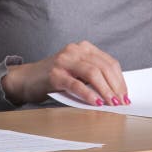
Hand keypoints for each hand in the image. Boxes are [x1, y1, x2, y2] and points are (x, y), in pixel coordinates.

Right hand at [2, 41, 129, 105]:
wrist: (26, 79)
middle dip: (115, 86)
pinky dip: (89, 94)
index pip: (109, 62)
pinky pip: (76, 84)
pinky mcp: (55, 74)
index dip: (120, 79)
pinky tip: (96, 103)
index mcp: (83, 47)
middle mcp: (74, 50)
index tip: (125, 94)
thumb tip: (117, 92)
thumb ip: (94, 75)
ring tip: (112, 103)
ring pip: (93, 73)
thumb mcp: (77, 71)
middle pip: (103, 67)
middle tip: (121, 102)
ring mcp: (64, 61)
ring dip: (105, 91)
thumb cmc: (54, 77)